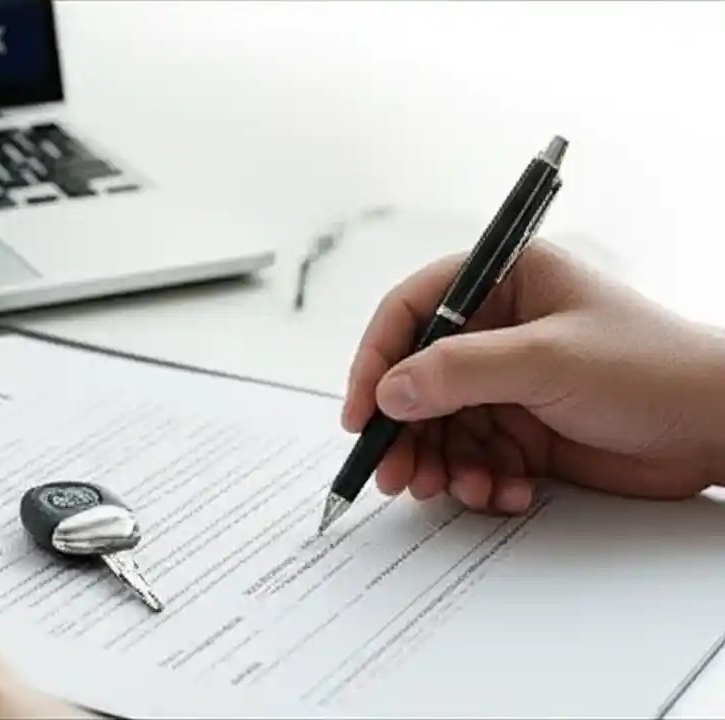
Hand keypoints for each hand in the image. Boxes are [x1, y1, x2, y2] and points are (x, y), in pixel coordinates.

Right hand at [342, 242, 724, 513]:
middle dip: (406, 430)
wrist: (720, 430)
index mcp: (504, 281)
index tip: (362, 411)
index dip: (378, 359)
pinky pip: (475, 457)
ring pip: (442, 425)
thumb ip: (459, 372)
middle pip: (418, 378)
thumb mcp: (546, 360)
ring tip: (453, 491)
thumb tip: (388, 392)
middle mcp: (499, 329)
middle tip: (396, 474)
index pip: (412, 310)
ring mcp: (510, 382)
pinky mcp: (525, 429)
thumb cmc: (651, 369)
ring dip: (440, 463)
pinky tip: (504, 494)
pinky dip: (479, 480)